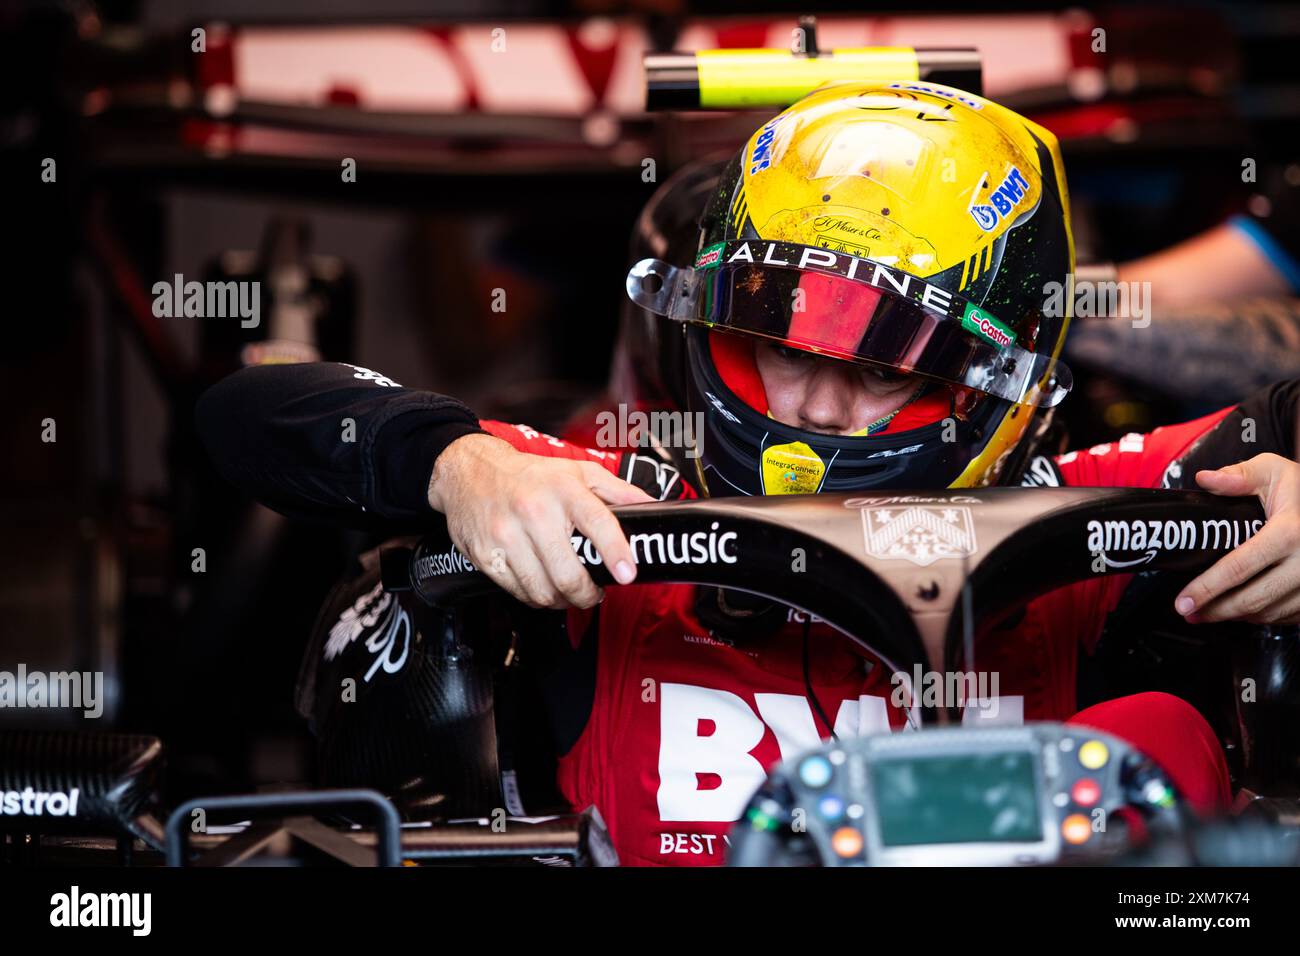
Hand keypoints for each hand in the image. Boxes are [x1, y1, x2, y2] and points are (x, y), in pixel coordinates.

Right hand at [427, 433, 653, 608]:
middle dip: (587, 593)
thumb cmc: (530, 476)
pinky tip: (541, 584)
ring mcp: (506, 535)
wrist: (470, 472)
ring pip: (542, 590)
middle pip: (567, 573)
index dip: (615, 551)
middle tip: (593, 592)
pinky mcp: (486, 554)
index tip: (627, 573)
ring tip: (567, 591)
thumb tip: (655, 507)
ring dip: (561, 601)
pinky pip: (518, 592)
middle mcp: (533, 511)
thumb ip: (618, 491)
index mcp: (563, 489)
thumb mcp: (577, 472)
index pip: (596, 522)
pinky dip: (535, 597)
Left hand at [1176, 453, 1299, 624]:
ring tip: (1207, 613)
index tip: (1183, 602)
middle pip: (1252, 599)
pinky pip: (1286, 615)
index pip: (1238, 568)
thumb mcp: (1273, 471)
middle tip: (1188, 612)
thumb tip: (1205, 479)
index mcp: (1289, 532)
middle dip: (1215, 610)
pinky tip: (1241, 610)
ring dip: (1235, 617)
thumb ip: (1239, 476)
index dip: (1206, 588)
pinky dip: (1261, 617)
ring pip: (1269, 613)